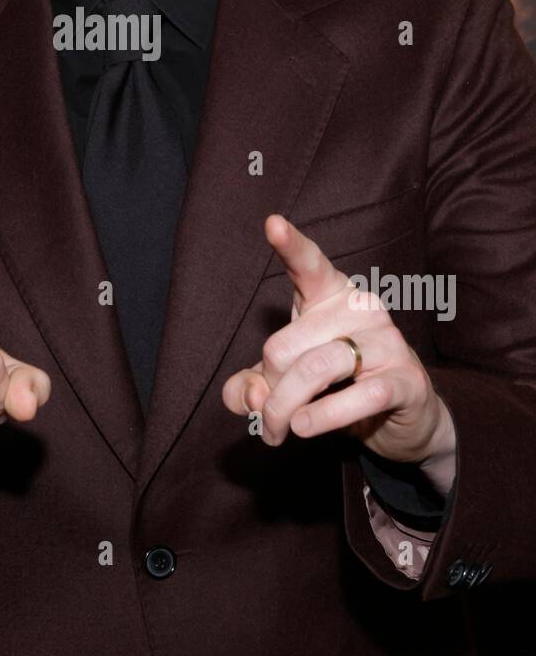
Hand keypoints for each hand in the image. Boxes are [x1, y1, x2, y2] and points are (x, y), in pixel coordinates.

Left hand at [222, 215, 455, 477]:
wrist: (404, 418)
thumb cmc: (338, 385)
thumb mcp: (286, 380)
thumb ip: (253, 384)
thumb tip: (249, 397)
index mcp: (329, 295)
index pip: (308, 264)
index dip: (290, 245)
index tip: (272, 223)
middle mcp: (360, 308)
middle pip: (284, 346)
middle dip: (268, 389)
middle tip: (270, 416)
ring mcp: (387, 341)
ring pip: (315, 370)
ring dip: (285, 410)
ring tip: (280, 432)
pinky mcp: (406, 379)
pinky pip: (358, 396)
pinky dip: (324, 416)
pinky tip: (305, 427)